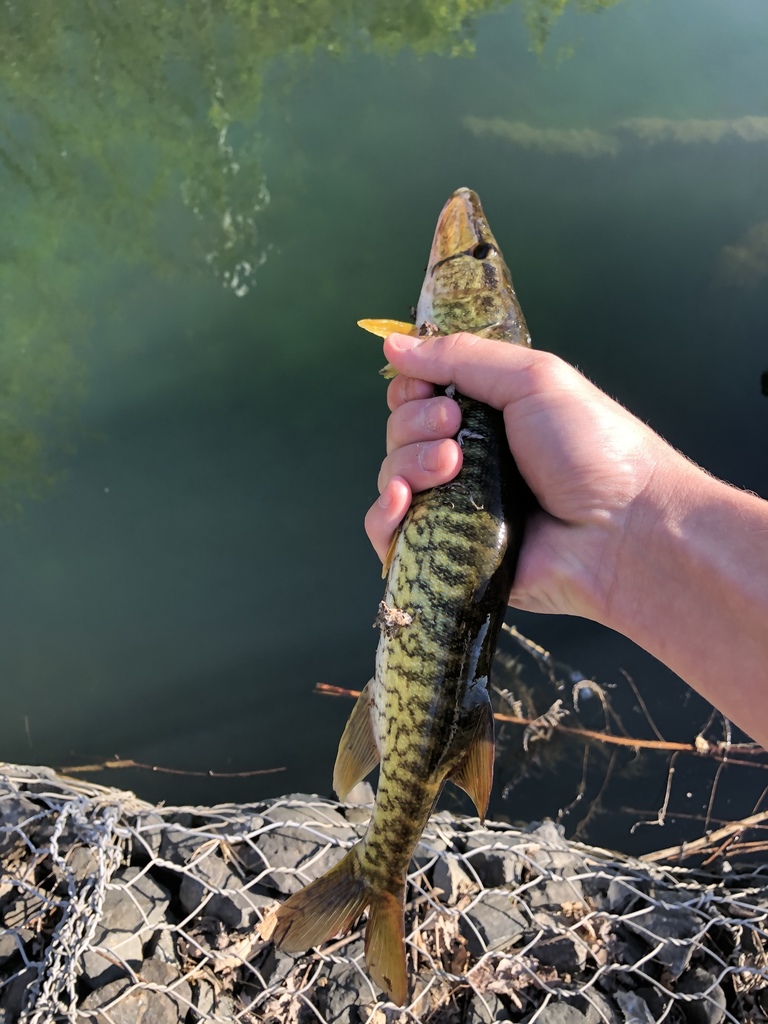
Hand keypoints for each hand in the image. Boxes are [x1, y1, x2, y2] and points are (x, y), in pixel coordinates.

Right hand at [365, 332, 679, 623]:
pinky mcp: (450, 554)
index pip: (419, 394)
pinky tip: (401, 501)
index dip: (412, 386)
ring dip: (408, 462)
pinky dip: (384, 515)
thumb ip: (460, 357)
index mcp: (488, 416)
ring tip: (452, 466)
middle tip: (455, 425)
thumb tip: (391, 343)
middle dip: (414, 421)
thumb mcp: (532, 379)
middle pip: (399, 432)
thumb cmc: (592, 449)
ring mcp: (457, 508)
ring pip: (391, 478)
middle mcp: (468, 460)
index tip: (430, 386)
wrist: (624, 531)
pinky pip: (391, 536)